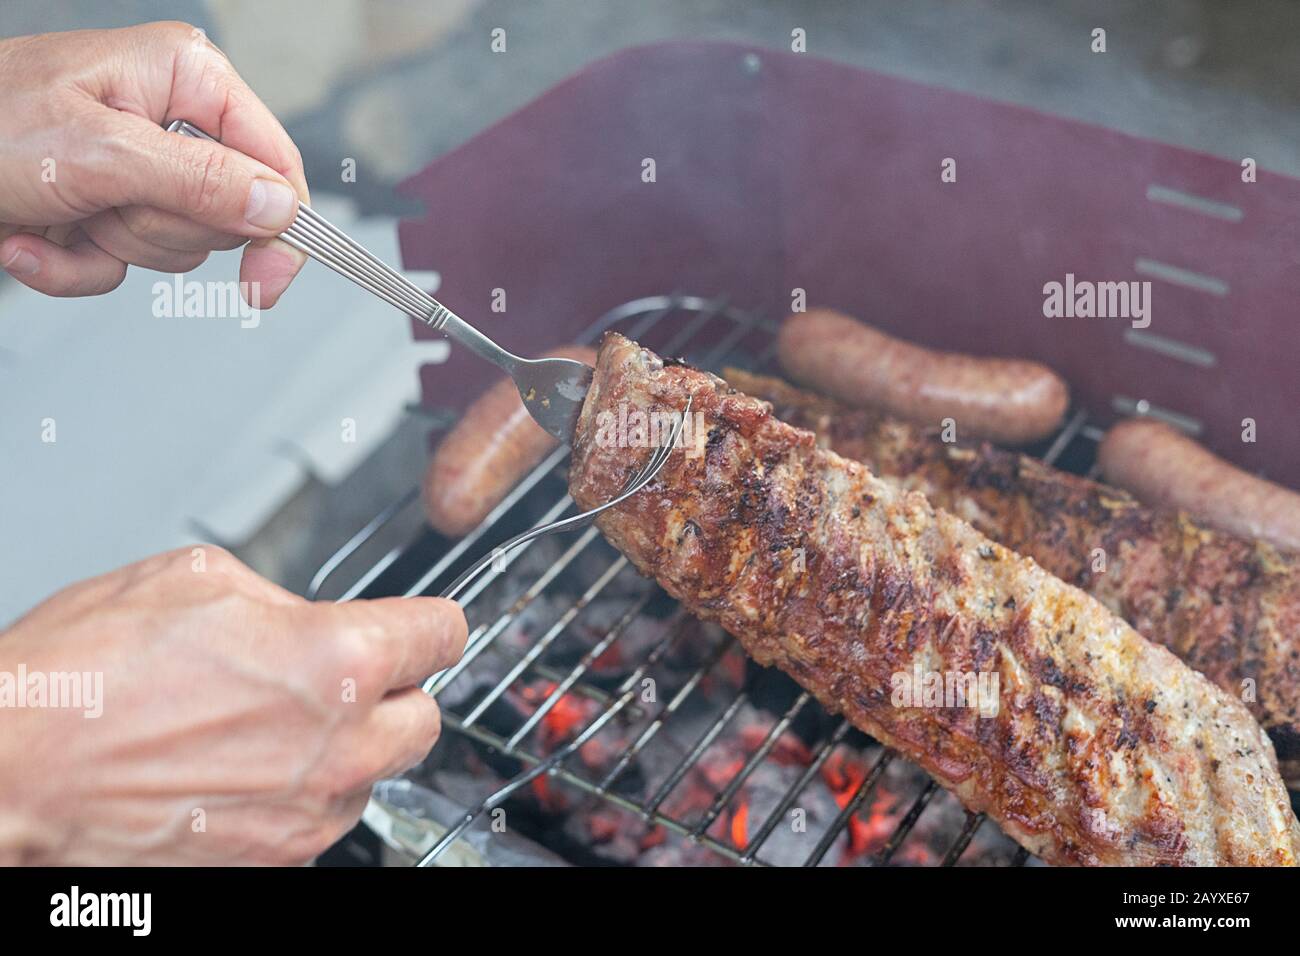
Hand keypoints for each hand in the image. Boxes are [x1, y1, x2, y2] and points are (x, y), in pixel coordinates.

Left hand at [0, 22, 307, 303]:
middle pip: (226, 214)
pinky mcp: (109, 208)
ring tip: (62, 209)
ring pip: (176, 248)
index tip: (267, 280)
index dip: (280, 226)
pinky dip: (76, 265)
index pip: (275, 162)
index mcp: (185, 80)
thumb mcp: (100, 152)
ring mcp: (140, 168)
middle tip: (103, 202)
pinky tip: (36, 234)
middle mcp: (170, 120)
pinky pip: (126, 267)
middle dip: (158, 227)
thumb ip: (200, 181)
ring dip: (111, 246)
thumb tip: (280, 207)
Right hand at [0, 547, 465, 864]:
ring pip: (376, 773)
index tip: (422, 625)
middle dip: (395, 690)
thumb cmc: (80, 682)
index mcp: (336, 660)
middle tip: (344, 673)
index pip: (444, 634)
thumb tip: (311, 617)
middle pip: (426, 715)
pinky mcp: (276, 859)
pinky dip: (302, 791)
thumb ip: (283, 599)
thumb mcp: (196, 580)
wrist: (10, 775)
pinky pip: (323, 817)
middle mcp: (339, 745)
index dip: (430, 623)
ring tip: (269, 721)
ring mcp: (308, 813)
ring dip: (348, 746)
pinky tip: (242, 764)